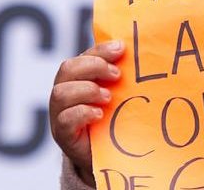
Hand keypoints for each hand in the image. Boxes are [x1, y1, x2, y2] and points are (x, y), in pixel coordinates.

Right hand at [50, 40, 123, 184]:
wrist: (109, 154)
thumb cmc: (116, 118)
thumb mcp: (121, 94)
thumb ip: (124, 76)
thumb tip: (144, 54)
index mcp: (79, 78)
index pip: (84, 55)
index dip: (101, 50)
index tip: (122, 49)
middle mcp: (66, 92)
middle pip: (67, 68)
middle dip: (94, 66)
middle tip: (117, 75)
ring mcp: (60, 114)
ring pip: (60, 93)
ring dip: (87, 90)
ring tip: (109, 97)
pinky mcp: (63, 134)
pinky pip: (64, 119)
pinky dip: (83, 112)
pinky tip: (99, 114)